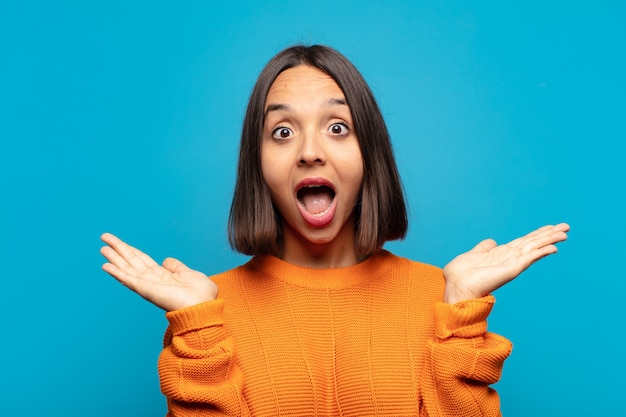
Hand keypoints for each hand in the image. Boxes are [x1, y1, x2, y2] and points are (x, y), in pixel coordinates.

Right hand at [100, 233, 217, 310]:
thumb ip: (176, 267)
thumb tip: (166, 260)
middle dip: (118, 249)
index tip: (119, 243)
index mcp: (162, 276)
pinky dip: (116, 272)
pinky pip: (128, 279)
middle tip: (104, 238)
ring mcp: (148, 285)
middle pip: (131, 261)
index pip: (142, 260)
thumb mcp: (189, 274)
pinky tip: (105, 266)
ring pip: (126, 268)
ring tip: (102, 248)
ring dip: (114, 258)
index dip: (131, 250)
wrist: (202, 307)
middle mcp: (152, 280)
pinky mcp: (146, 290)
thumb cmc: (200, 295)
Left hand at [442, 223, 569, 303]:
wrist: (456, 287)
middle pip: (533, 243)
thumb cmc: (460, 275)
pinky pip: (529, 258)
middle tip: (566, 227)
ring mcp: (511, 264)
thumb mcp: (473, 255)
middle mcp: (509, 258)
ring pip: (534, 248)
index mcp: (501, 254)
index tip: (551, 227)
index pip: (524, 241)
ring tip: (565, 233)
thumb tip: (492, 241)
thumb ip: (483, 248)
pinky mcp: (511, 269)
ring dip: (549, 240)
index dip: (537, 233)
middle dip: (549, 234)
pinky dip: (541, 252)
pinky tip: (553, 248)